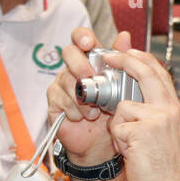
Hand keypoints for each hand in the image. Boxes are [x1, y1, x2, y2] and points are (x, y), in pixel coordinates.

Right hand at [46, 26, 135, 166]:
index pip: (80, 38)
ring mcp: (62, 85)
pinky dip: (74, 109)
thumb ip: (123, 61)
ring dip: (82, 97)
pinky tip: (83, 117)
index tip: (88, 43)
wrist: (102, 144)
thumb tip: (125, 36)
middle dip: (80, 65)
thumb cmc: (112, 115)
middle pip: (68, 53)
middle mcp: (74, 69)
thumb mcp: (123, 88)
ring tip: (95, 112)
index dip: (82, 36)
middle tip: (90, 79)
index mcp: (91, 61)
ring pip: (65, 79)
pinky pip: (59, 98)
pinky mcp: (54, 102)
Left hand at [97, 47, 179, 180]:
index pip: (159, 73)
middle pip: (144, 73)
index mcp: (174, 109)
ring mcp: (155, 119)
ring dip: (119, 127)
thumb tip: (130, 102)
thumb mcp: (165, 135)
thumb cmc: (166, 170)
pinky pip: (117, 128)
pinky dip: (119, 143)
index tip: (128, 52)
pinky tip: (131, 155)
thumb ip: (153, 115)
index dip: (142, 59)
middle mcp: (168, 110)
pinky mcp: (141, 131)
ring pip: (122, 107)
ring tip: (131, 146)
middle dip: (125, 61)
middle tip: (109, 56)